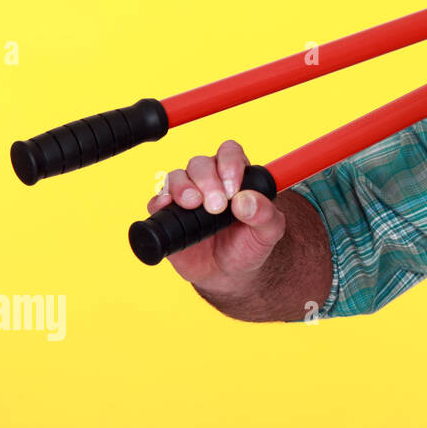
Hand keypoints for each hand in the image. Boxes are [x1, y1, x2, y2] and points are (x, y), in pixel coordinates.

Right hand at [146, 139, 285, 294]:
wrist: (228, 274)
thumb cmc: (249, 246)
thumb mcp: (269, 233)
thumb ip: (265, 214)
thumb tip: (244, 200)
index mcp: (237, 177)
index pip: (230, 153)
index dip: (229, 163)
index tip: (233, 189)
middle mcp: (209, 181)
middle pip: (201, 163)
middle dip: (208, 181)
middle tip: (216, 206)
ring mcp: (187, 197)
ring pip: (177, 176)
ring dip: (183, 187)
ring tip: (193, 204)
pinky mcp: (168, 215)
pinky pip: (157, 200)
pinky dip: (160, 200)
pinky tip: (168, 206)